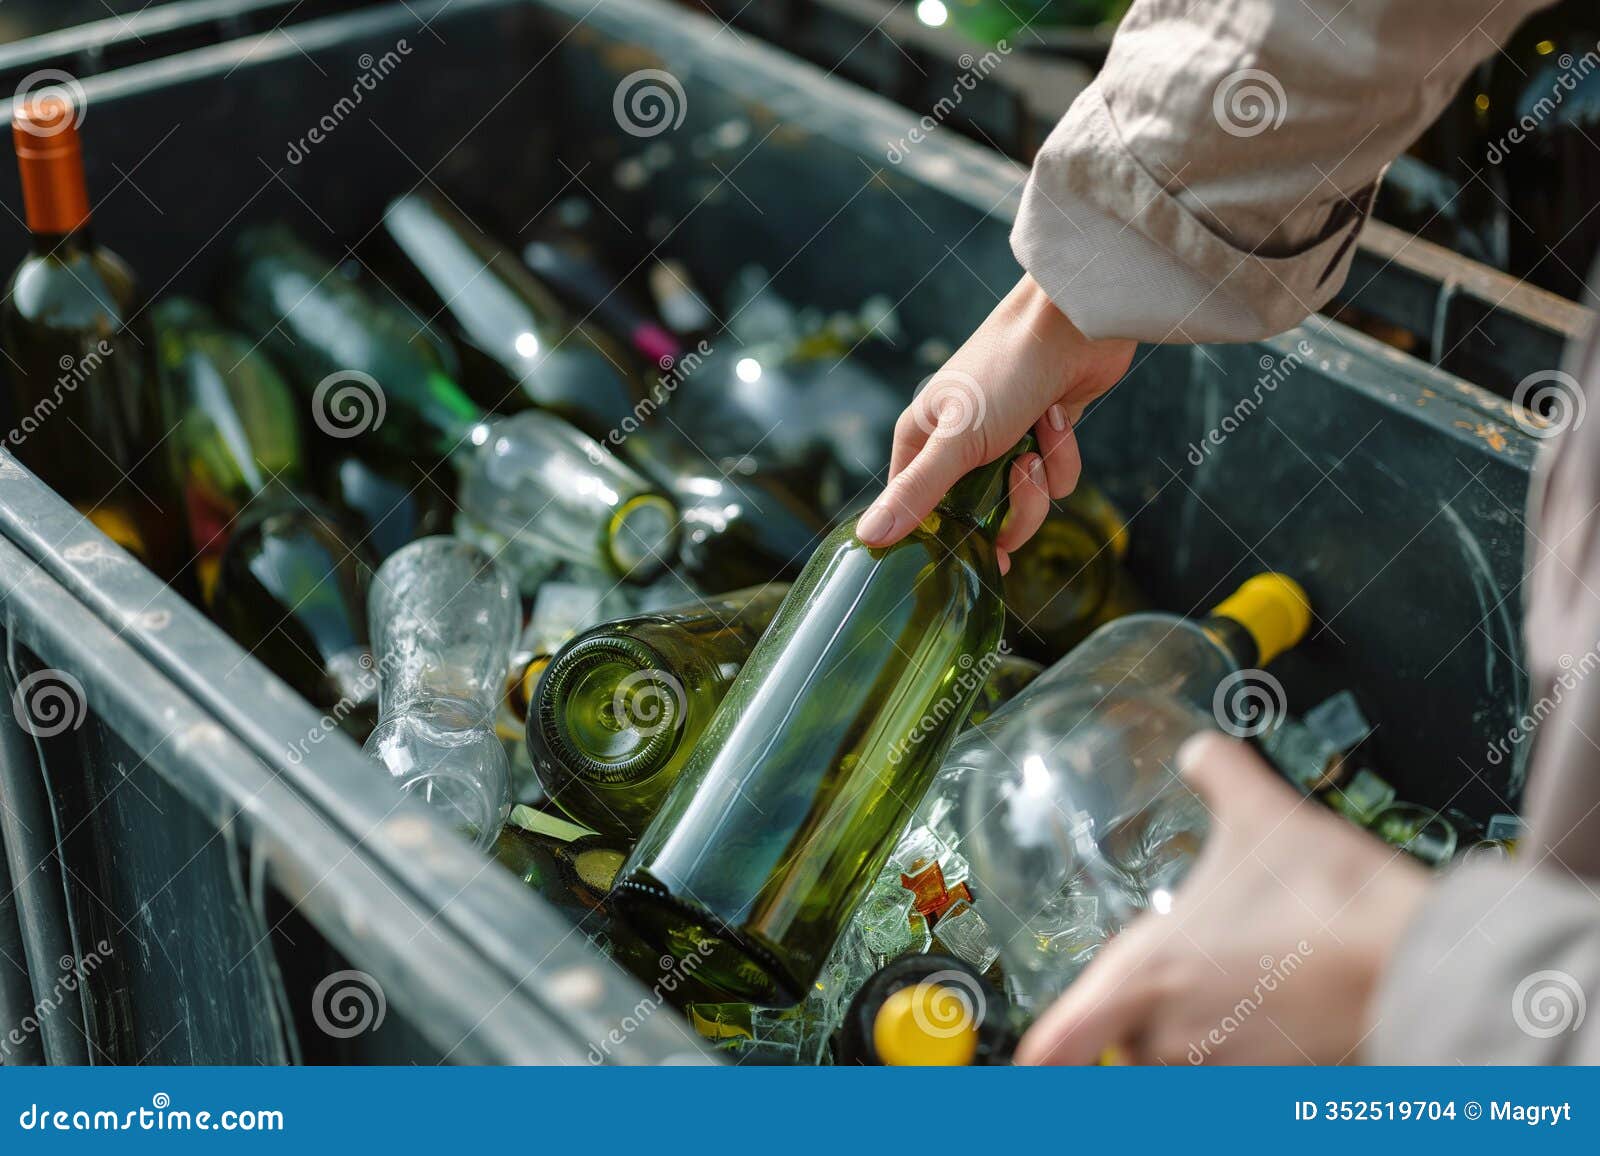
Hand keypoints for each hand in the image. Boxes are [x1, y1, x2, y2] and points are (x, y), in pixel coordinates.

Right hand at [854, 274, 1133, 571]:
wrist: (1073, 326)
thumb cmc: (1006, 370)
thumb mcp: (956, 440)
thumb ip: (916, 493)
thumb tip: (868, 538)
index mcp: (922, 443)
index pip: (917, 512)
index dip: (944, 538)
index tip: (966, 556)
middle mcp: (958, 448)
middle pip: (979, 519)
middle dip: (1011, 505)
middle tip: (1022, 473)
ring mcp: (1003, 446)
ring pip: (1022, 503)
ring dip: (1043, 476)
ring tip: (1042, 437)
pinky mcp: (1043, 441)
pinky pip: (1054, 479)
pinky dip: (1063, 455)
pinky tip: (1059, 418)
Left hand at [1016, 733, 1432, 1065]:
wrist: (1421, 967)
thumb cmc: (1333, 898)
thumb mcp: (1264, 815)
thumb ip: (1218, 775)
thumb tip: (1199, 749)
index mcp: (1146, 977)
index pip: (1058, 1044)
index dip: (1045, 1054)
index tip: (1033, 1062)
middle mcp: (1170, 1040)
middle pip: (1129, 1039)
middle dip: (1152, 1010)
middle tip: (1207, 969)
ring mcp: (1224, 1075)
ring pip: (1184, 1062)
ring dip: (1202, 1035)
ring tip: (1256, 987)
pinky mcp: (1275, 1094)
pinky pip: (1238, 1081)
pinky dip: (1249, 1058)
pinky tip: (1287, 1017)